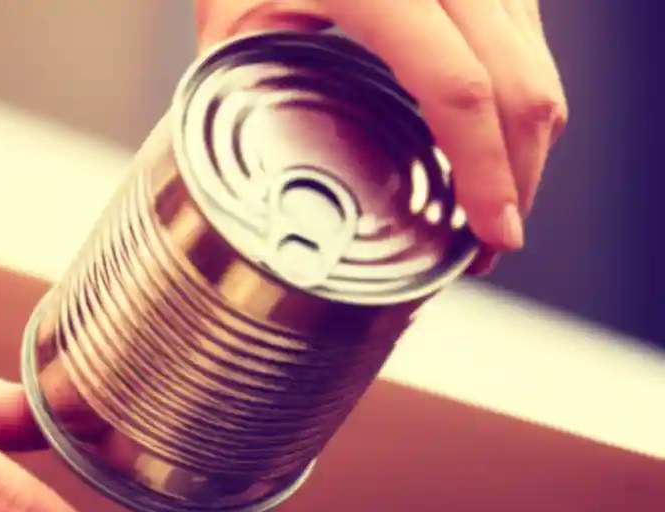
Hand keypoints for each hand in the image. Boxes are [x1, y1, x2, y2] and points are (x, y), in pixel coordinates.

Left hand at [195, 0, 568, 274]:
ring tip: (493, 198)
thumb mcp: (228, 14)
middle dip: (520, 172)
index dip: (485, 172)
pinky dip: (521, 94)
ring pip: (538, 57)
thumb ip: (248, 91)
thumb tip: (256, 173)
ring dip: (528, 138)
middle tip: (494, 237)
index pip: (458, 89)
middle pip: (520, 82)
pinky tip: (493, 138)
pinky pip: (528, 33)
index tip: (492, 233)